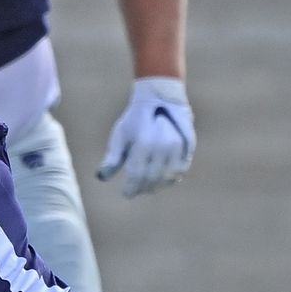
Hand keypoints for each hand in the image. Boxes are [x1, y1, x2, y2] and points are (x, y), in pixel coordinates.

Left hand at [98, 77, 194, 197]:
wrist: (161, 97)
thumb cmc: (136, 119)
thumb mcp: (120, 134)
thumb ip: (113, 157)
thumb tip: (102, 177)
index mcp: (143, 143)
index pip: (137, 175)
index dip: (131, 188)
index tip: (126, 194)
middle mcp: (162, 145)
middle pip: (152, 178)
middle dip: (143, 188)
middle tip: (136, 191)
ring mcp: (177, 146)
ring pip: (168, 176)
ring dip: (157, 186)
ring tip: (148, 188)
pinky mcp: (188, 145)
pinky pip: (181, 169)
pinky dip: (172, 178)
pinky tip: (162, 180)